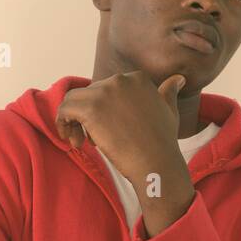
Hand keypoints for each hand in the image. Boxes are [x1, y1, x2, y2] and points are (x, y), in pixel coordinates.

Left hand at [54, 70, 186, 189]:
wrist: (156, 161)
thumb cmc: (162, 142)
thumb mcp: (169, 110)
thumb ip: (168, 93)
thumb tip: (177, 79)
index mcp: (137, 78)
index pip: (105, 89)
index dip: (102, 109)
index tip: (106, 129)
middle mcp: (120, 80)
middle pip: (88, 94)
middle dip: (86, 117)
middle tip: (92, 140)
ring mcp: (104, 93)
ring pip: (73, 100)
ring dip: (72, 120)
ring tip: (79, 141)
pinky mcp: (91, 109)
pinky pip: (64, 110)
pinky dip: (63, 124)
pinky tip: (73, 141)